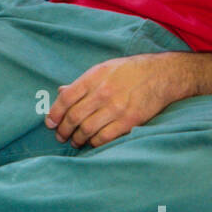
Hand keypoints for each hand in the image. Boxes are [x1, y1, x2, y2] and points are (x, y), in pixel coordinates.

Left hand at [45, 53, 188, 147]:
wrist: (161, 75)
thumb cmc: (129, 71)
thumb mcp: (103, 69)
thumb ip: (82, 83)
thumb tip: (61, 92)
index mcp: (94, 77)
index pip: (66, 98)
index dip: (55, 113)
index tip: (50, 122)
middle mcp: (103, 93)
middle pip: (74, 116)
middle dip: (64, 130)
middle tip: (61, 135)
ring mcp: (117, 108)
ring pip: (87, 130)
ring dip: (77, 138)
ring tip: (75, 141)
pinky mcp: (129, 121)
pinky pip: (105, 138)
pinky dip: (95, 143)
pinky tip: (92, 142)